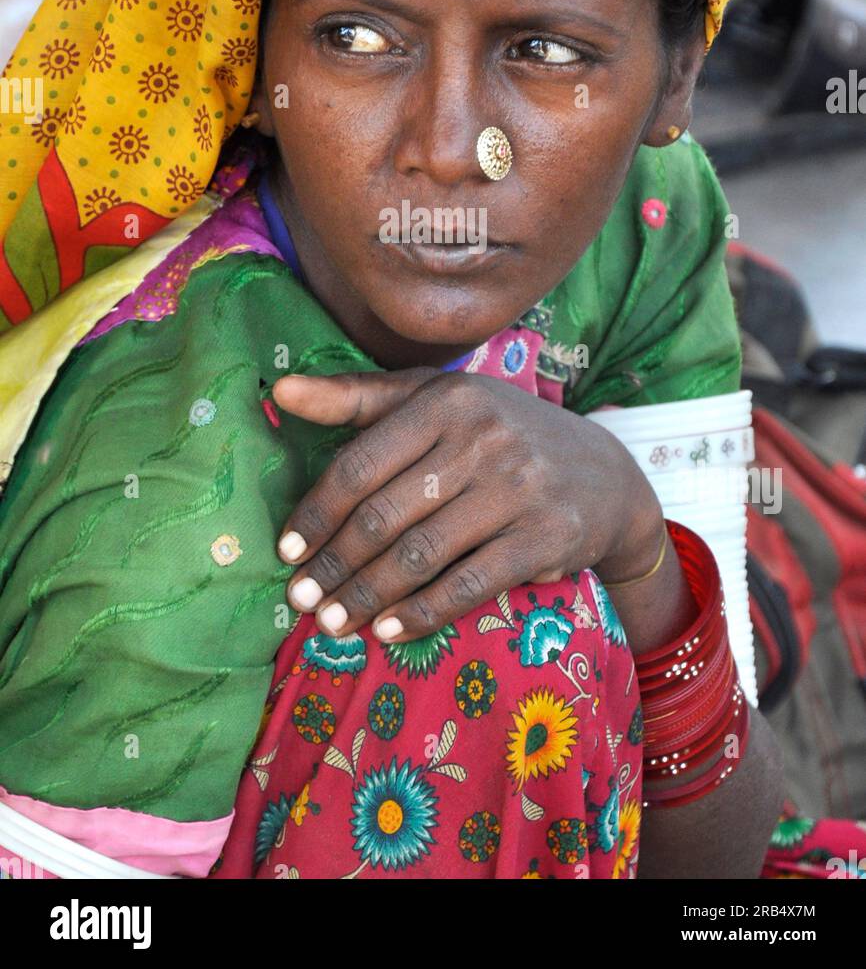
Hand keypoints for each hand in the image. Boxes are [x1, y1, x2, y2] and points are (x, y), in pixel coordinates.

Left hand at [273, 368, 662, 641]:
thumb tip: (280, 391)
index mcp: (446, 400)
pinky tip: (386, 631)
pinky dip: (420, 614)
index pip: (361, 463)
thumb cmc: (499, 434)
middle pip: (385, 515)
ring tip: (331, 624)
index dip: (316, 513)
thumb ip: (357, 397)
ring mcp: (518, 489)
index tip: (287, 551)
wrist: (605, 475)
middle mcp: (484, 438)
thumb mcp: (435, 400)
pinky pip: (467, 586)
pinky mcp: (546, 538)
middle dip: (334, 565)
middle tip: (301, 599)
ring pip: (420, 554)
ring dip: (366, 596)